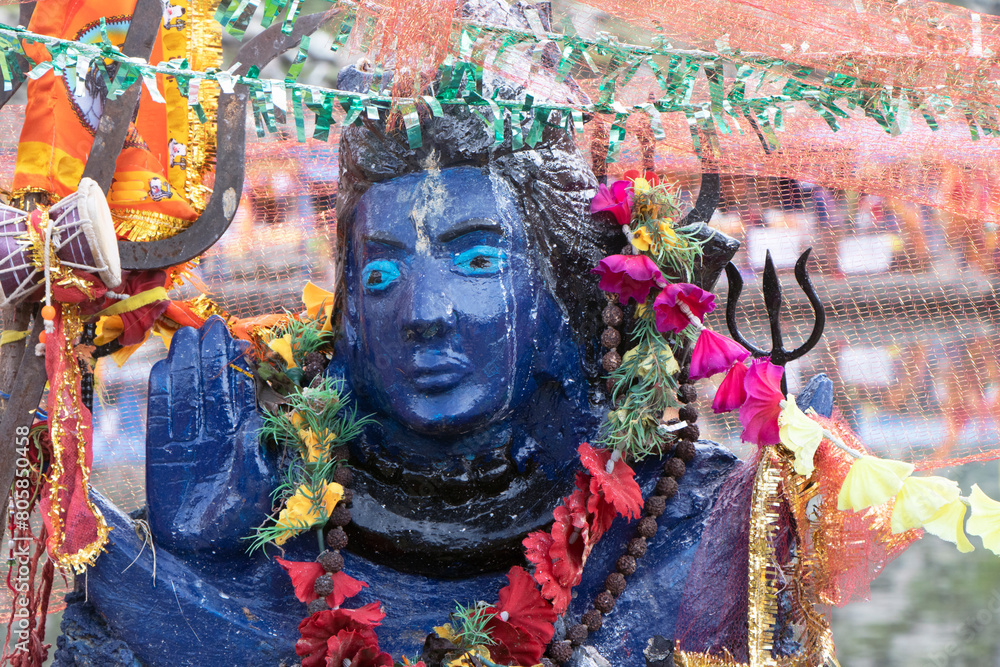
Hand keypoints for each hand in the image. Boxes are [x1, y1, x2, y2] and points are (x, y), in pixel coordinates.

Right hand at [145, 316, 276, 554]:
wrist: (204, 553)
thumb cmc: (239, 522)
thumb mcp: (258, 489)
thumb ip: (256, 457)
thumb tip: (254, 423)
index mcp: (242, 438)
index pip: (238, 394)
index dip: (237, 366)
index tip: (236, 338)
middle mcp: (214, 434)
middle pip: (212, 386)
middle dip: (212, 355)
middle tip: (211, 323)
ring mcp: (187, 441)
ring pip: (187, 395)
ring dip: (187, 366)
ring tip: (186, 336)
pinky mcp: (162, 454)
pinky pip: (161, 419)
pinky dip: (161, 395)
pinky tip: (161, 368)